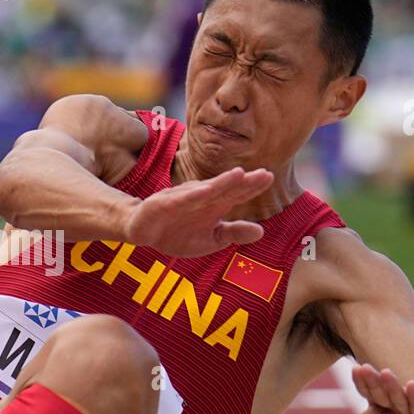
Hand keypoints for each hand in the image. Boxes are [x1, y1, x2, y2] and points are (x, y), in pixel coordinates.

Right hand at [122, 167, 272, 256]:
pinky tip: (205, 190)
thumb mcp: (210, 239)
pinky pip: (180, 199)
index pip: (236, 194)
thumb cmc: (179, 234)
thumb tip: (261, 231)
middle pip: (225, 188)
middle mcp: (201, 198)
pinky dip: (192, 194)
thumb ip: (233, 233)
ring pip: (205, 190)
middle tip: (264, 173)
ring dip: (221, 182)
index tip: (269, 177)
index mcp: (214, 206)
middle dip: (243, 181)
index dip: (252, 187)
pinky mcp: (163, 203)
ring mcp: (182, 199)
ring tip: (238, 175)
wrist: (144, 233)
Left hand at [350, 364, 413, 413]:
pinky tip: (411, 385)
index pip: (369, 392)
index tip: (355, 369)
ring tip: (385, 373)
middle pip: (383, 392)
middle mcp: (396, 407)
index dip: (362, 382)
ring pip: (399, 398)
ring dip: (392, 386)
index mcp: (380, 408)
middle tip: (365, 368)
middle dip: (374, 380)